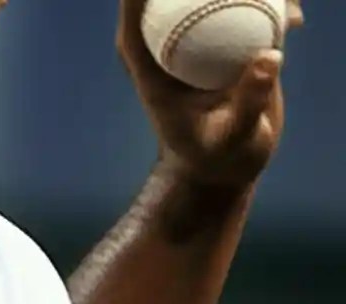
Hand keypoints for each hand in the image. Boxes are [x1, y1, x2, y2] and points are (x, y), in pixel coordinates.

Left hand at [117, 0, 305, 186]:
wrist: (229, 163)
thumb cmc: (218, 157)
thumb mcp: (232, 137)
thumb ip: (248, 104)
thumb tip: (269, 58)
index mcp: (153, 72)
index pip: (134, 28)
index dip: (137, 1)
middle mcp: (174, 52)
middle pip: (172, 5)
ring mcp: (204, 46)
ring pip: (212, 4)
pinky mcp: (234, 46)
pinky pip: (250, 15)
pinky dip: (271, 9)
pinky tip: (293, 19)